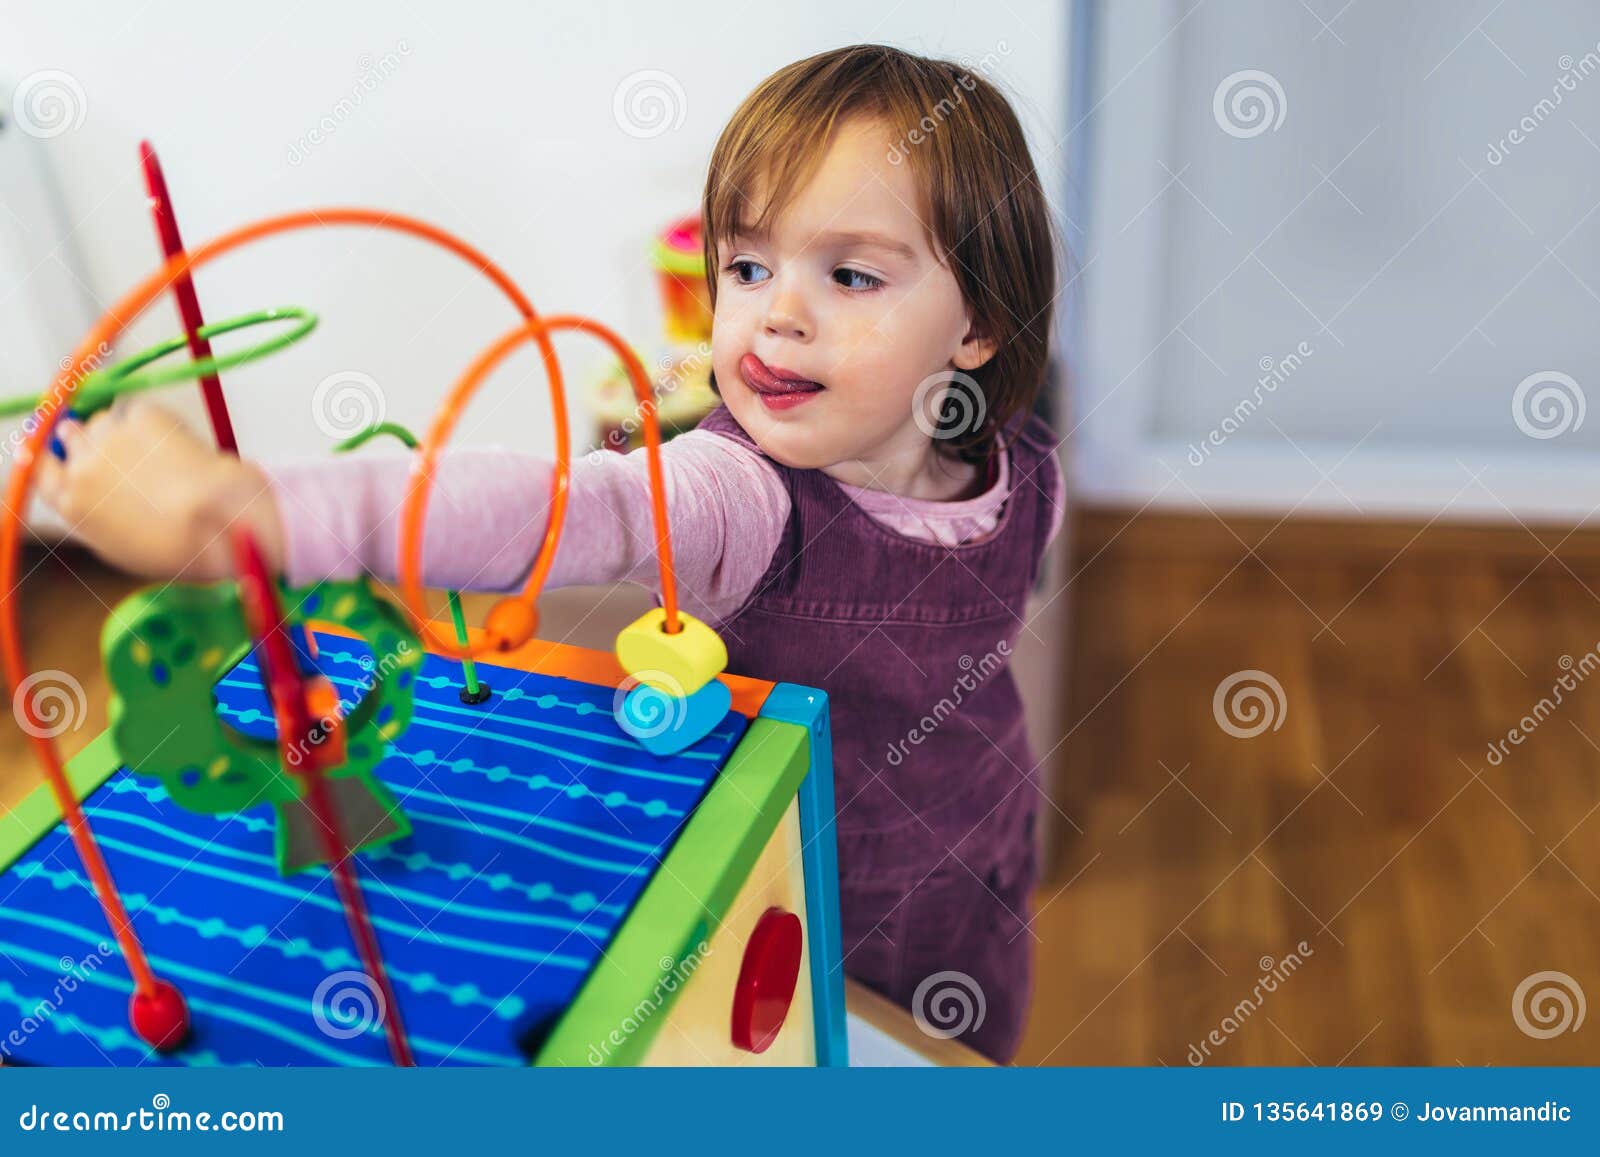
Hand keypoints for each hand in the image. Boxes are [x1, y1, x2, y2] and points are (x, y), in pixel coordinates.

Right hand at [34, 400, 285, 579]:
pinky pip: (140, 411)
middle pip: (71, 436)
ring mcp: (109, 439)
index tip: (72, 454)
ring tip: (160, 456)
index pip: (42, 469)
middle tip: (126, 450)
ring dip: (124, 430)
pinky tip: (178, 445)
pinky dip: (157, 423)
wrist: (215, 524)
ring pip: (105, 420)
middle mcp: (80, 468)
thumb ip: (97, 515)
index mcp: (72, 505)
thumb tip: (99, 495)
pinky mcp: (142, 417)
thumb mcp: (122, 546)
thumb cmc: (179, 547)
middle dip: (93, 439)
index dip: (60, 458)